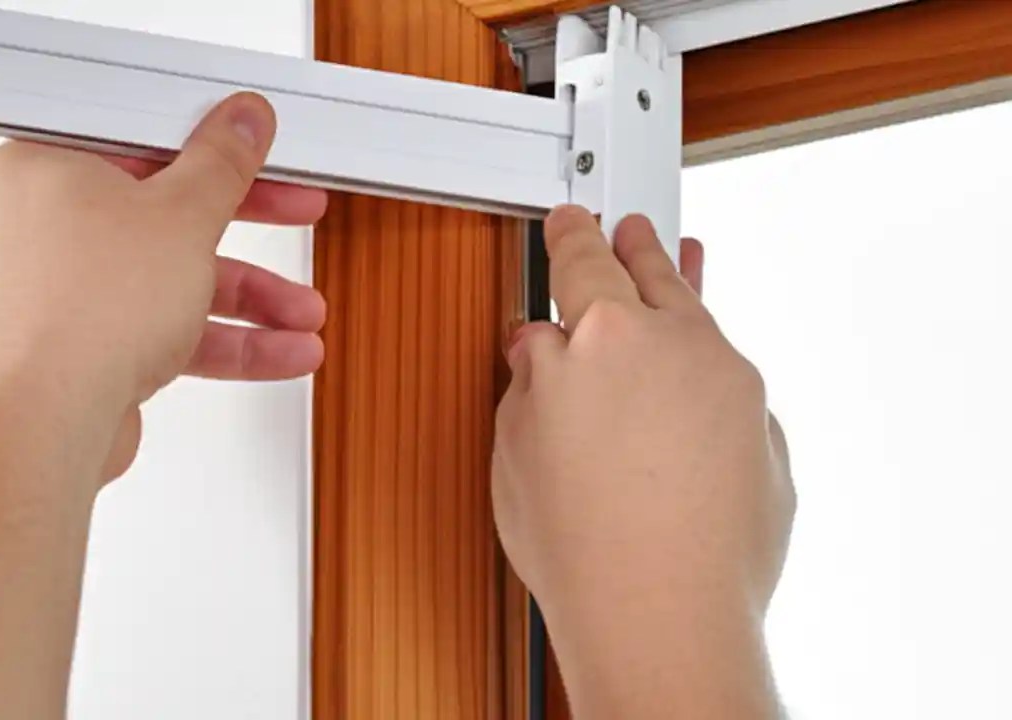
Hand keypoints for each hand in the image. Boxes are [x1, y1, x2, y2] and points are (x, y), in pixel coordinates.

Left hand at [0, 93, 326, 483]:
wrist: (38, 426)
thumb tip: (241, 123)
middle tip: (294, 213)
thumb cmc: (79, 315)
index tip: (256, 154)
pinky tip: (274, 352)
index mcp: (42, 165)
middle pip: (161, 212)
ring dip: (244, 299)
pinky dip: (212, 340)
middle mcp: (39, 225)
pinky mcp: (73, 347)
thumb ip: (221, 166)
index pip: (141, 137)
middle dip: (246, 232)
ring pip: (165, 280)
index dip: (210, 144)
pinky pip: (153, 328)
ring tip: (301, 314)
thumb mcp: (181, 218)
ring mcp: (54, 291)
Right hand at [493, 207, 793, 716]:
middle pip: (653, 275)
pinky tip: (696, 375)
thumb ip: (532, 382)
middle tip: (629, 228)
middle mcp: (677, 344)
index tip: (572, 223)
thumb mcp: (516, 449)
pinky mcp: (765, 431)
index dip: (572, 237)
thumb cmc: (580, 544)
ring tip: (682, 258)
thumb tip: (541, 353)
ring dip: (686, 285)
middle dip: (635, 247)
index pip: (582, 263)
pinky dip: (710, 367)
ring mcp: (731, 385)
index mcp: (603, 334)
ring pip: (703, 318)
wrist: (662, 614)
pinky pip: (731, 380)